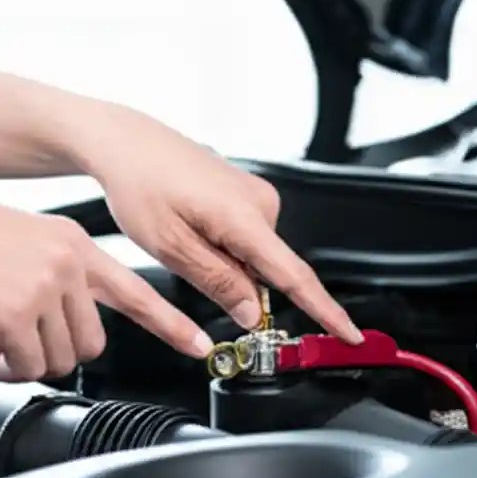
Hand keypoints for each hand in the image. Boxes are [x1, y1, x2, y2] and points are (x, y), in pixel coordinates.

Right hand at [0, 190, 208, 380]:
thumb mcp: (19, 242)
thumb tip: (57, 330)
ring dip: (27, 361)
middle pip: (92, 343)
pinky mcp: (13, 314)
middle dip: (56, 351)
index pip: (136, 289)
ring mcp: (42, 288)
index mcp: (71, 243)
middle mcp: (66, 264)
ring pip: (60, 360)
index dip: (172, 323)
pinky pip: (26, 368)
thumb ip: (52, 278)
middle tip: (18, 341)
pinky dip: (5, 367)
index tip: (202, 343)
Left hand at [81, 109, 361, 343]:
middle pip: (267, 270)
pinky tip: (191, 224)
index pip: (295, 276)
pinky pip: (246, 237)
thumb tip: (254, 313)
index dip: (325, 311)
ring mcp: (255, 194)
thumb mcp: (172, 247)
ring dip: (224, 262)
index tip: (349, 334)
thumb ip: (219, 283)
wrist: (128, 142)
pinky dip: (223, 246)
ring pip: (253, 256)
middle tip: (185, 258)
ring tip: (181, 232)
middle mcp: (260, 202)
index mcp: (244, 217)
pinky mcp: (246, 192)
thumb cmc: (141, 185)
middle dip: (236, 283)